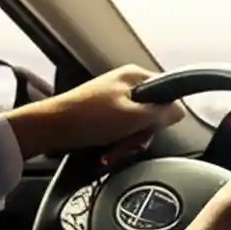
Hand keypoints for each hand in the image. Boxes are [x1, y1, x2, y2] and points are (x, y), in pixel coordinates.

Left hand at [5, 65, 185, 159]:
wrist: (48, 128)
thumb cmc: (88, 119)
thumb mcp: (133, 117)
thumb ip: (162, 113)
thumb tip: (182, 111)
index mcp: (135, 76)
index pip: (168, 94)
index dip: (163, 116)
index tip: (151, 129)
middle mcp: (126, 84)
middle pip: (152, 114)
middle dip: (141, 135)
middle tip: (128, 143)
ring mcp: (114, 99)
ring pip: (137, 125)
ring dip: (128, 143)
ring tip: (113, 151)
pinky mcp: (103, 114)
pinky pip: (121, 130)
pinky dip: (116, 143)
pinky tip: (107, 153)